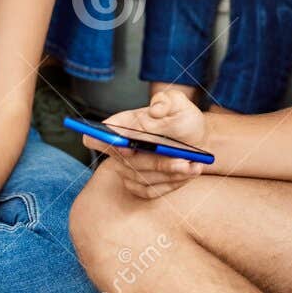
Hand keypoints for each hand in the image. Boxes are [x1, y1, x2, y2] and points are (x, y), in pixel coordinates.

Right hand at [85, 90, 209, 198]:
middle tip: (183, 161)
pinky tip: (189, 172)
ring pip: (143, 179)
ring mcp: (128, 170)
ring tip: (194, 164)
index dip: (103, 142)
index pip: (94, 136)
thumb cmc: (182, 118)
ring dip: (171, 174)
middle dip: (157, 163)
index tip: (127, 146)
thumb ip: (166, 101)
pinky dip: (173, 183)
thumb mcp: (178, 103)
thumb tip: (155, 110)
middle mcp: (120, 150)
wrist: (197, 140)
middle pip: (127, 163)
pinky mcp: (141, 187)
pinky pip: (153, 191)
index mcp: (121, 126)